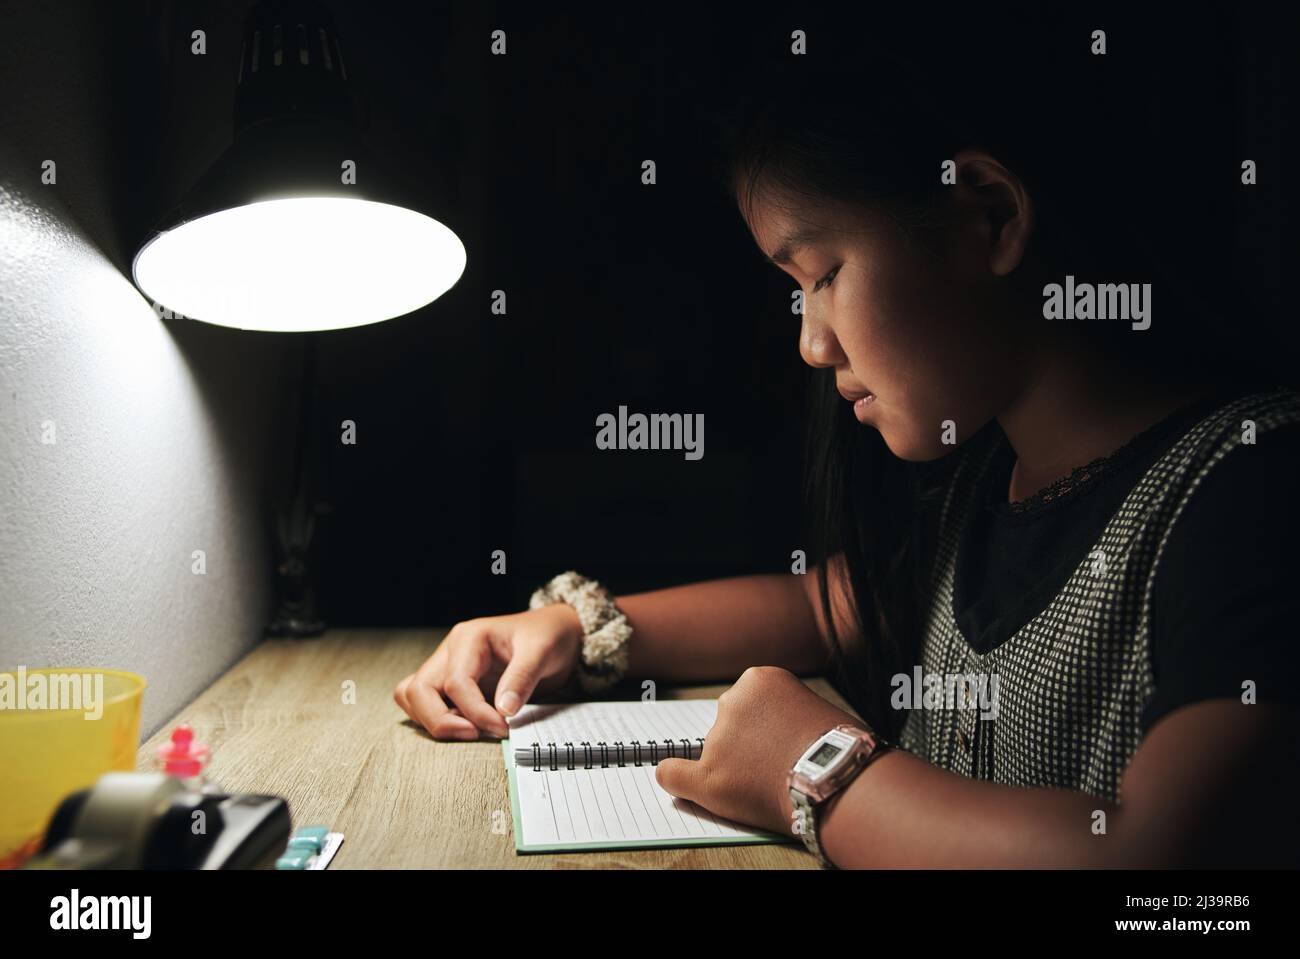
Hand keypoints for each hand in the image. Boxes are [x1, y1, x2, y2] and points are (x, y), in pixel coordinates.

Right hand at [393, 605, 582, 739]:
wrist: (555, 633)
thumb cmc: (547, 636)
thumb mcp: (542, 651)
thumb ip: (522, 678)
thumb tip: (503, 711)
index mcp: (468, 638)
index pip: (455, 684)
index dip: (476, 712)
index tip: (503, 728)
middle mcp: (450, 652)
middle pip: (419, 690)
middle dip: (441, 721)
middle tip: (475, 735)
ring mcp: (447, 668)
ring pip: (412, 696)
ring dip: (433, 721)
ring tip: (471, 732)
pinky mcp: (451, 685)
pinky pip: (424, 703)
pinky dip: (436, 719)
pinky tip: (466, 727)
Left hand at [655, 666, 857, 834]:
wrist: (842, 777)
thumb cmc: (843, 746)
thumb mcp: (813, 705)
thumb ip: (784, 713)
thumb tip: (779, 735)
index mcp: (759, 680)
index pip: (747, 705)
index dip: (763, 727)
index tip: (778, 741)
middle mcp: (732, 703)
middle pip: (728, 727)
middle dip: (746, 746)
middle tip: (778, 767)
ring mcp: (717, 740)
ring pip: (715, 755)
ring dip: (735, 769)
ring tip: (774, 786)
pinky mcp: (709, 777)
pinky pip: (673, 774)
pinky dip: (676, 778)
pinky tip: (678, 781)